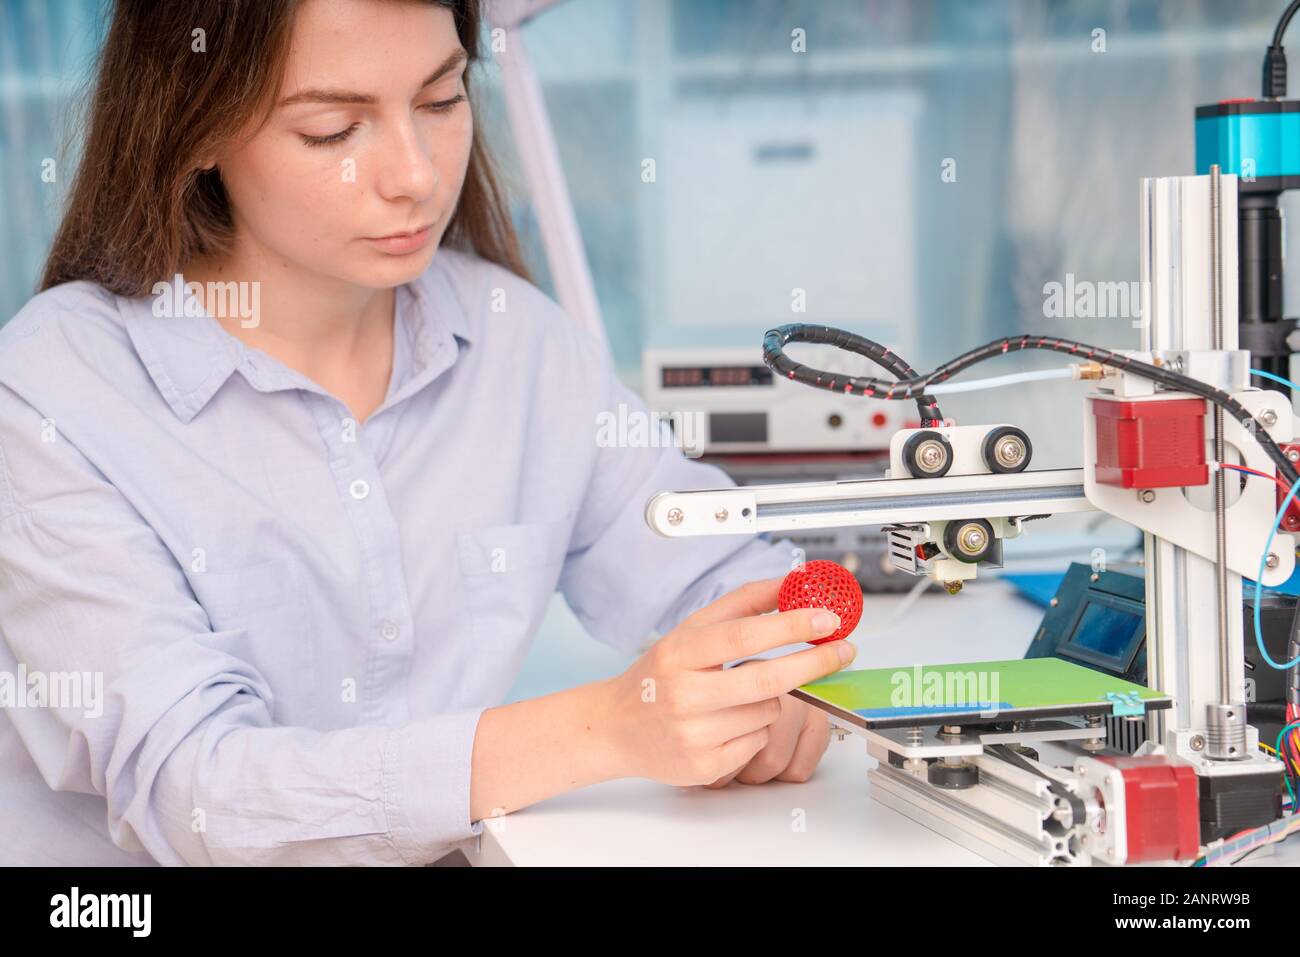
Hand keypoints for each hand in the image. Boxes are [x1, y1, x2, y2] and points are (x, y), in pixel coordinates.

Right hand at [594, 576, 854, 787]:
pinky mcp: (704, 766)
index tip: (827, 618)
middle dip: (812, 663)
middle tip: (842, 651)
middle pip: (766, 679)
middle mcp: (684, 693)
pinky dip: (756, 730)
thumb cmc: (660, 674)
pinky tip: (727, 724)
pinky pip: (758, 741)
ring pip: (767, 711)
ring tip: (736, 697)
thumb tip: (793, 582)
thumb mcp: (691, 630)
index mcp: (679, 652)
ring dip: (770, 700)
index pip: (744, 635)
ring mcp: (693, 733)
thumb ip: (744, 603)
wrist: (614, 727)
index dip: (790, 625)